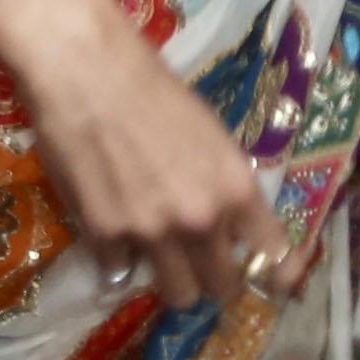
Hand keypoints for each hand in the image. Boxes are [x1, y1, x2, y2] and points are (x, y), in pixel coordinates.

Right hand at [0, 0, 289, 309]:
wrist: (85, 65)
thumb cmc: (150, 85)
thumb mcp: (208, 134)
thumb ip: (220, 188)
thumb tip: (225, 228)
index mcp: (237, 188)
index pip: (274, 258)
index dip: (273, 273)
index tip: (266, 278)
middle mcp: (202, 219)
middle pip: (223, 288)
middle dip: (214, 279)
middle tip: (198, 263)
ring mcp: (153, 232)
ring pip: (177, 294)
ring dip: (169, 280)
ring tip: (155, 255)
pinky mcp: (105, 234)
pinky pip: (120, 271)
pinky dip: (116, 258)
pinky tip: (109, 228)